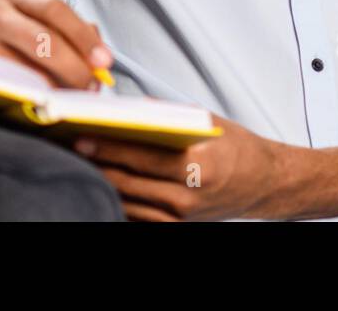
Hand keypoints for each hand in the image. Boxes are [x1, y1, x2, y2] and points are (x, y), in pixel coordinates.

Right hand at [0, 0, 111, 90]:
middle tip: (89, 87)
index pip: (55, 9)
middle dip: (72, 67)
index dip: (83, 37)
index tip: (103, 61)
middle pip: (40, 38)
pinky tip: (39, 103)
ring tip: (69, 99)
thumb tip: (98, 57)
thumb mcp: (27, 19)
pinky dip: (24, 96)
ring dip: (51, 88)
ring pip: (20, 67)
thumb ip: (65, 31)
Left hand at [71, 114, 288, 220]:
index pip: (141, 156)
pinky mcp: (177, 228)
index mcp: (198, 164)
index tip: (84, 136)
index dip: (108, 147)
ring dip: (104, 183)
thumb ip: (168, 116)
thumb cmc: (238, 150)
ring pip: (127, 202)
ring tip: (85, 165)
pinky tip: (108, 185)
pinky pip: (138, 217)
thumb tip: (130, 110)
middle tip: (75, 147)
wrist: (263, 183)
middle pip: (128, 181)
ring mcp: (181, 217)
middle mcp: (189, 195)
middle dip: (98, 163)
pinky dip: (120, 201)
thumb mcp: (207, 122)